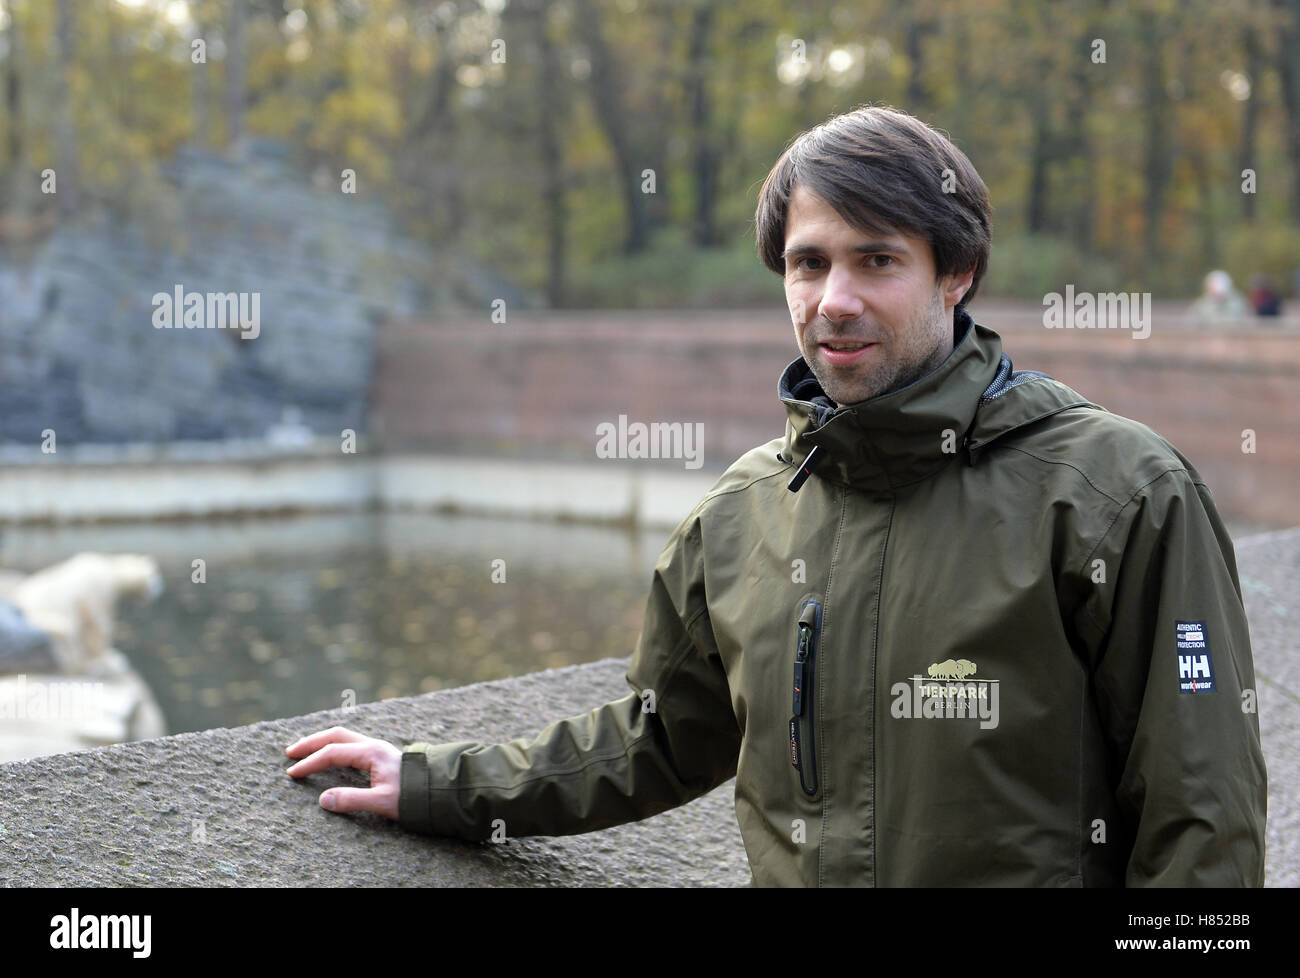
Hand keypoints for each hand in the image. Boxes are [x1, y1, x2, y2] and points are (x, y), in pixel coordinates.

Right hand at [285, 726, 402, 819]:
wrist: (437, 789)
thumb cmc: (413, 796)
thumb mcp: (382, 802)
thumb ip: (352, 800)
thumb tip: (322, 800)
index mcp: (371, 753)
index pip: (333, 753)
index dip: (310, 762)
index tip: (293, 774)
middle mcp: (373, 745)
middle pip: (336, 735)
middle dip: (311, 742)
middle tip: (290, 752)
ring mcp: (376, 748)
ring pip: (343, 736)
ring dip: (321, 741)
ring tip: (302, 750)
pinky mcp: (379, 755)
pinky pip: (350, 743)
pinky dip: (333, 746)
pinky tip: (327, 755)